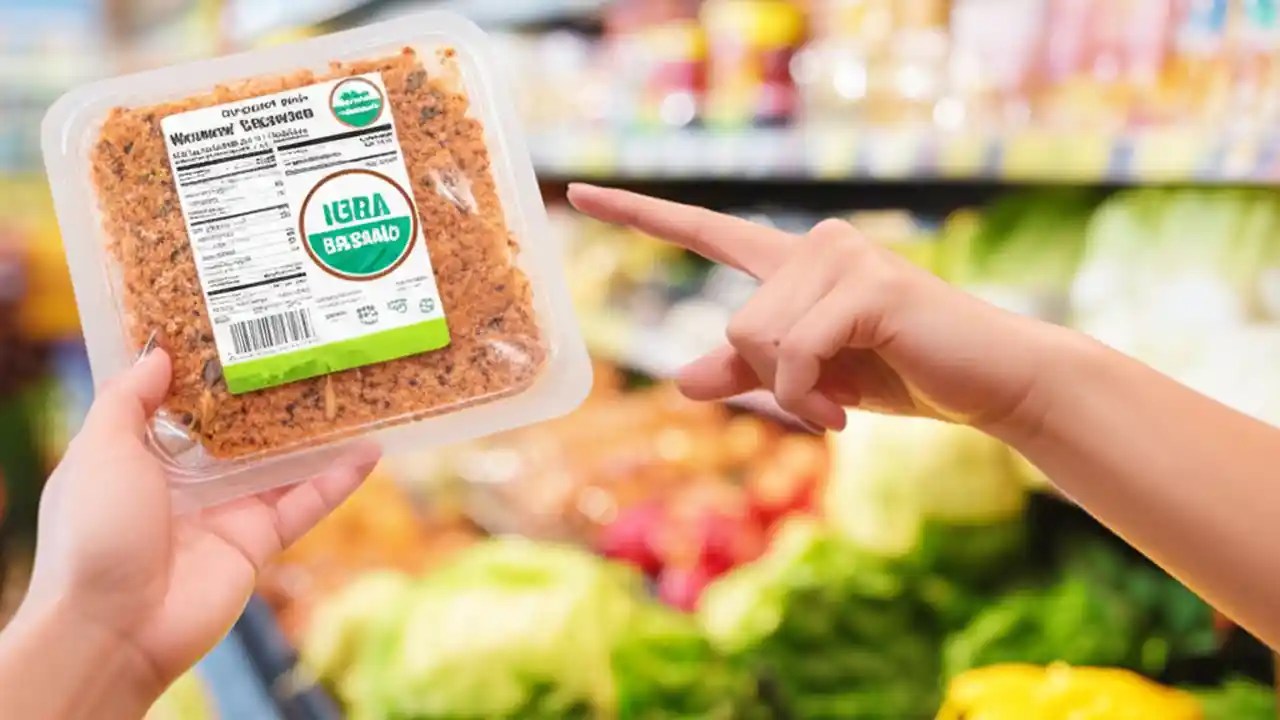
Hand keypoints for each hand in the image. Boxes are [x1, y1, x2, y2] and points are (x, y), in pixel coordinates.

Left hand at [11, 349, 379, 708]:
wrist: (113, 626)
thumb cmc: (94, 533)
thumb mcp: (99, 450)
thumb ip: (128, 400)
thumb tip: (161, 353)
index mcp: (142, 456)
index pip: (182, 405)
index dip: (207, 370)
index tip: (238, 327)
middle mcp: (188, 481)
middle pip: (242, 428)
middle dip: (272, 394)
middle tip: (309, 347)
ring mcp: (227, 511)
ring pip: (282, 462)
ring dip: (316, 432)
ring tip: (353, 389)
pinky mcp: (259, 542)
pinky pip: (306, 505)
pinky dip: (339, 480)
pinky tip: (371, 451)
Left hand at [568, 184, 1064, 435]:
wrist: (986, 382)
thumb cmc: (900, 373)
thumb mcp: (811, 379)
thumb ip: (747, 373)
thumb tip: (678, 382)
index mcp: (792, 264)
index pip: (703, 231)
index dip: (638, 214)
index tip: (579, 192)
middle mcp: (811, 245)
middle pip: (735, 324)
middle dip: (773, 381)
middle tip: (825, 403)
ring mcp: (841, 256)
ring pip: (756, 336)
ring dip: (794, 391)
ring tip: (842, 401)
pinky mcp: (867, 283)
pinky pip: (794, 350)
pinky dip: (809, 393)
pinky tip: (847, 410)